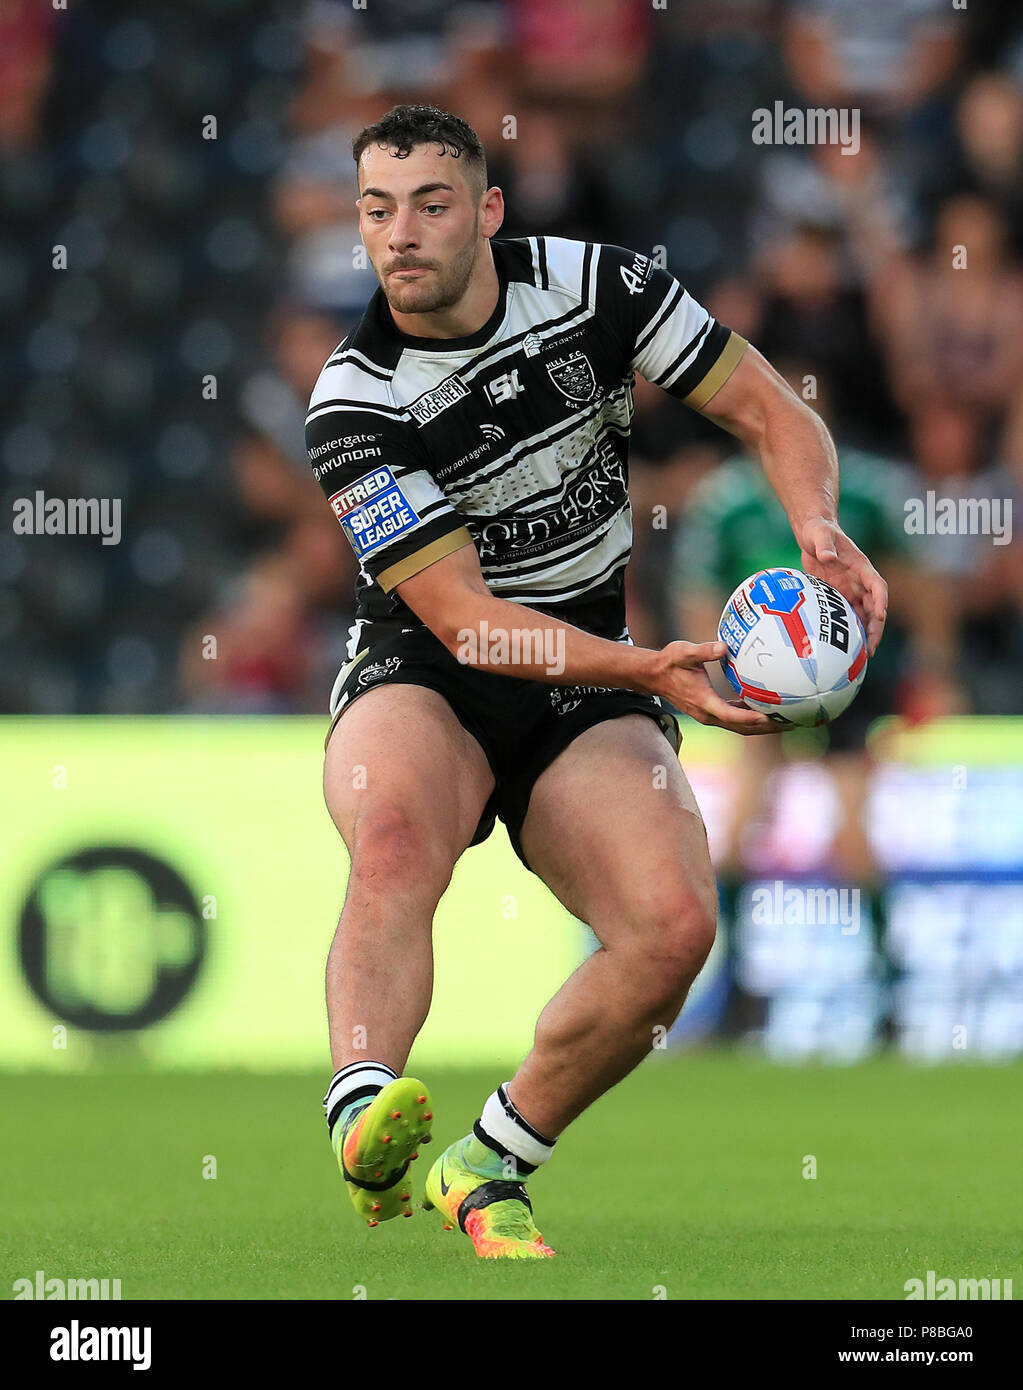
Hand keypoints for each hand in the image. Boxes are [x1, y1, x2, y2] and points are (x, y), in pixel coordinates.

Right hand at [652, 640, 778, 735]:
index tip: (770, 717)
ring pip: (741, 727)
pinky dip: (752, 718)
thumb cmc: (670, 662)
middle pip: (742, 728)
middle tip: (792, 723)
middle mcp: (708, 714)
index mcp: (704, 702)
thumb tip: (724, 646)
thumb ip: (704, 650)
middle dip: (767, 727)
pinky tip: (768, 711)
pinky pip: (736, 720)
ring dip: (763, 726)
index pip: (731, 715)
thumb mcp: (684, 652)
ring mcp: (710, 715)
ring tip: (787, 721)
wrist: (654, 676)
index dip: (751, 718)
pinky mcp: (712, 712)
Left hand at [795, 517, 887, 655]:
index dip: (880, 601)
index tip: (880, 616)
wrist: (813, 532)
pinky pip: (848, 614)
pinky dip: (850, 629)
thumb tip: (828, 556)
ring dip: (865, 633)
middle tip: (871, 648)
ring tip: (863, 655)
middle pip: (874, 607)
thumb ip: (824, 544)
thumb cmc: (818, 530)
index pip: (877, 586)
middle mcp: (860, 580)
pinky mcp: (840, 594)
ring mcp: (851, 588)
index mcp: (861, 566)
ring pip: (864, 614)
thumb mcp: (819, 534)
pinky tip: (846, 647)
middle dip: (875, 628)